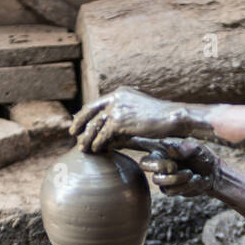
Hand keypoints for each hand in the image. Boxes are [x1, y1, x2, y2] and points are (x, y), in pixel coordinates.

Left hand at [71, 88, 186, 153]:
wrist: (171, 118)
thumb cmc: (160, 119)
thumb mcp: (138, 113)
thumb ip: (123, 118)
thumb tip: (110, 134)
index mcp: (120, 93)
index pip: (96, 103)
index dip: (85, 114)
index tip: (78, 123)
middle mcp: (116, 98)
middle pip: (90, 111)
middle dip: (79, 123)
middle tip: (72, 134)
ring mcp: (117, 108)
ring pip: (95, 125)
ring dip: (87, 138)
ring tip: (82, 148)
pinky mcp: (120, 121)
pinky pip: (103, 135)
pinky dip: (98, 143)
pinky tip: (96, 150)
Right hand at [134, 138, 221, 197]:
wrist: (213, 174)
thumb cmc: (203, 156)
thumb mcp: (197, 148)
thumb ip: (184, 148)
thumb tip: (170, 148)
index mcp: (162, 147)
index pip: (144, 143)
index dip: (136, 141)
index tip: (132, 137)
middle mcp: (159, 160)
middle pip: (144, 164)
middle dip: (159, 166)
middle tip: (174, 166)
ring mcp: (163, 176)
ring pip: (158, 180)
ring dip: (177, 179)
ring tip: (191, 174)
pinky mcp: (169, 189)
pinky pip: (169, 191)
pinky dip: (185, 187)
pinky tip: (196, 180)